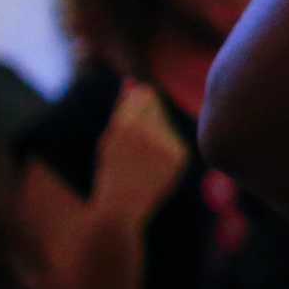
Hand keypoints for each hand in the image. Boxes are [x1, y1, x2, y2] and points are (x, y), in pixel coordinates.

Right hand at [94, 81, 190, 223]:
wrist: (122, 208)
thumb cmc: (110, 171)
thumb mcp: (109, 138)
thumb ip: (121, 107)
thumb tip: (131, 81)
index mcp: (125, 126)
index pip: (144, 93)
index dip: (139, 100)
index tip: (135, 111)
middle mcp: (147, 132)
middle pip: (156, 103)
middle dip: (148, 112)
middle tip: (137, 138)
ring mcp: (166, 144)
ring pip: (165, 121)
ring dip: (157, 130)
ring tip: (143, 155)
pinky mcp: (179, 156)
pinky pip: (174, 138)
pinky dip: (166, 146)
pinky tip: (154, 164)